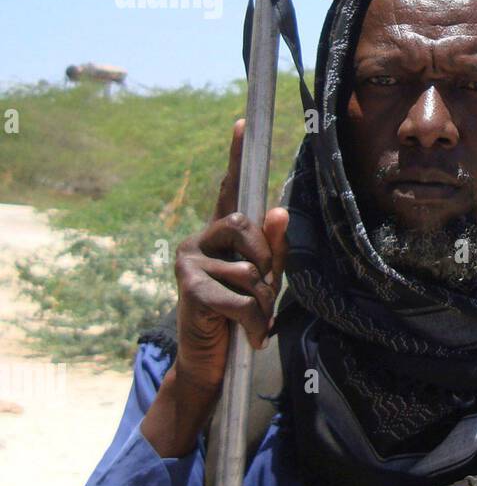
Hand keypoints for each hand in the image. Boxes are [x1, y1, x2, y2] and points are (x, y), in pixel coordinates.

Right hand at [172, 119, 289, 398]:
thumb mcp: (264, 280)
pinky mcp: (190, 289)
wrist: (212, 363)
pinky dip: (254, 322)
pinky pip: (240, 298)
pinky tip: (249, 335)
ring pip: (249, 269)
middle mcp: (198, 240)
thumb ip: (274, 248)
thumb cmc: (241, 316)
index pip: (230, 189)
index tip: (243, 123)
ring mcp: (189, 263)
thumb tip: (279, 210)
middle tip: (262, 293)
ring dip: (262, 300)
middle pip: (247, 227)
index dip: (237, 156)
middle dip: (267, 263)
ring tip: (251, 317)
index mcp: (220, 235)